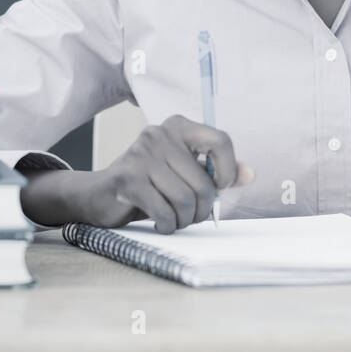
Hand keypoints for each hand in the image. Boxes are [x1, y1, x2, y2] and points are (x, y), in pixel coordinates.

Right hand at [86, 114, 254, 232]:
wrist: (101, 195)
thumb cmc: (150, 184)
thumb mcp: (185, 174)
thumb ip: (217, 173)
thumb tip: (250, 175)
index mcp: (179, 126)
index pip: (221, 141)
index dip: (227, 171)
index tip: (218, 187)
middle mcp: (160, 133)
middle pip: (203, 182)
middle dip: (202, 209)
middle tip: (193, 216)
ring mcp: (141, 154)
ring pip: (185, 199)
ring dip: (185, 220)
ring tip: (176, 219)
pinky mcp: (127, 178)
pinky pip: (164, 211)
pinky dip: (168, 225)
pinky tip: (162, 223)